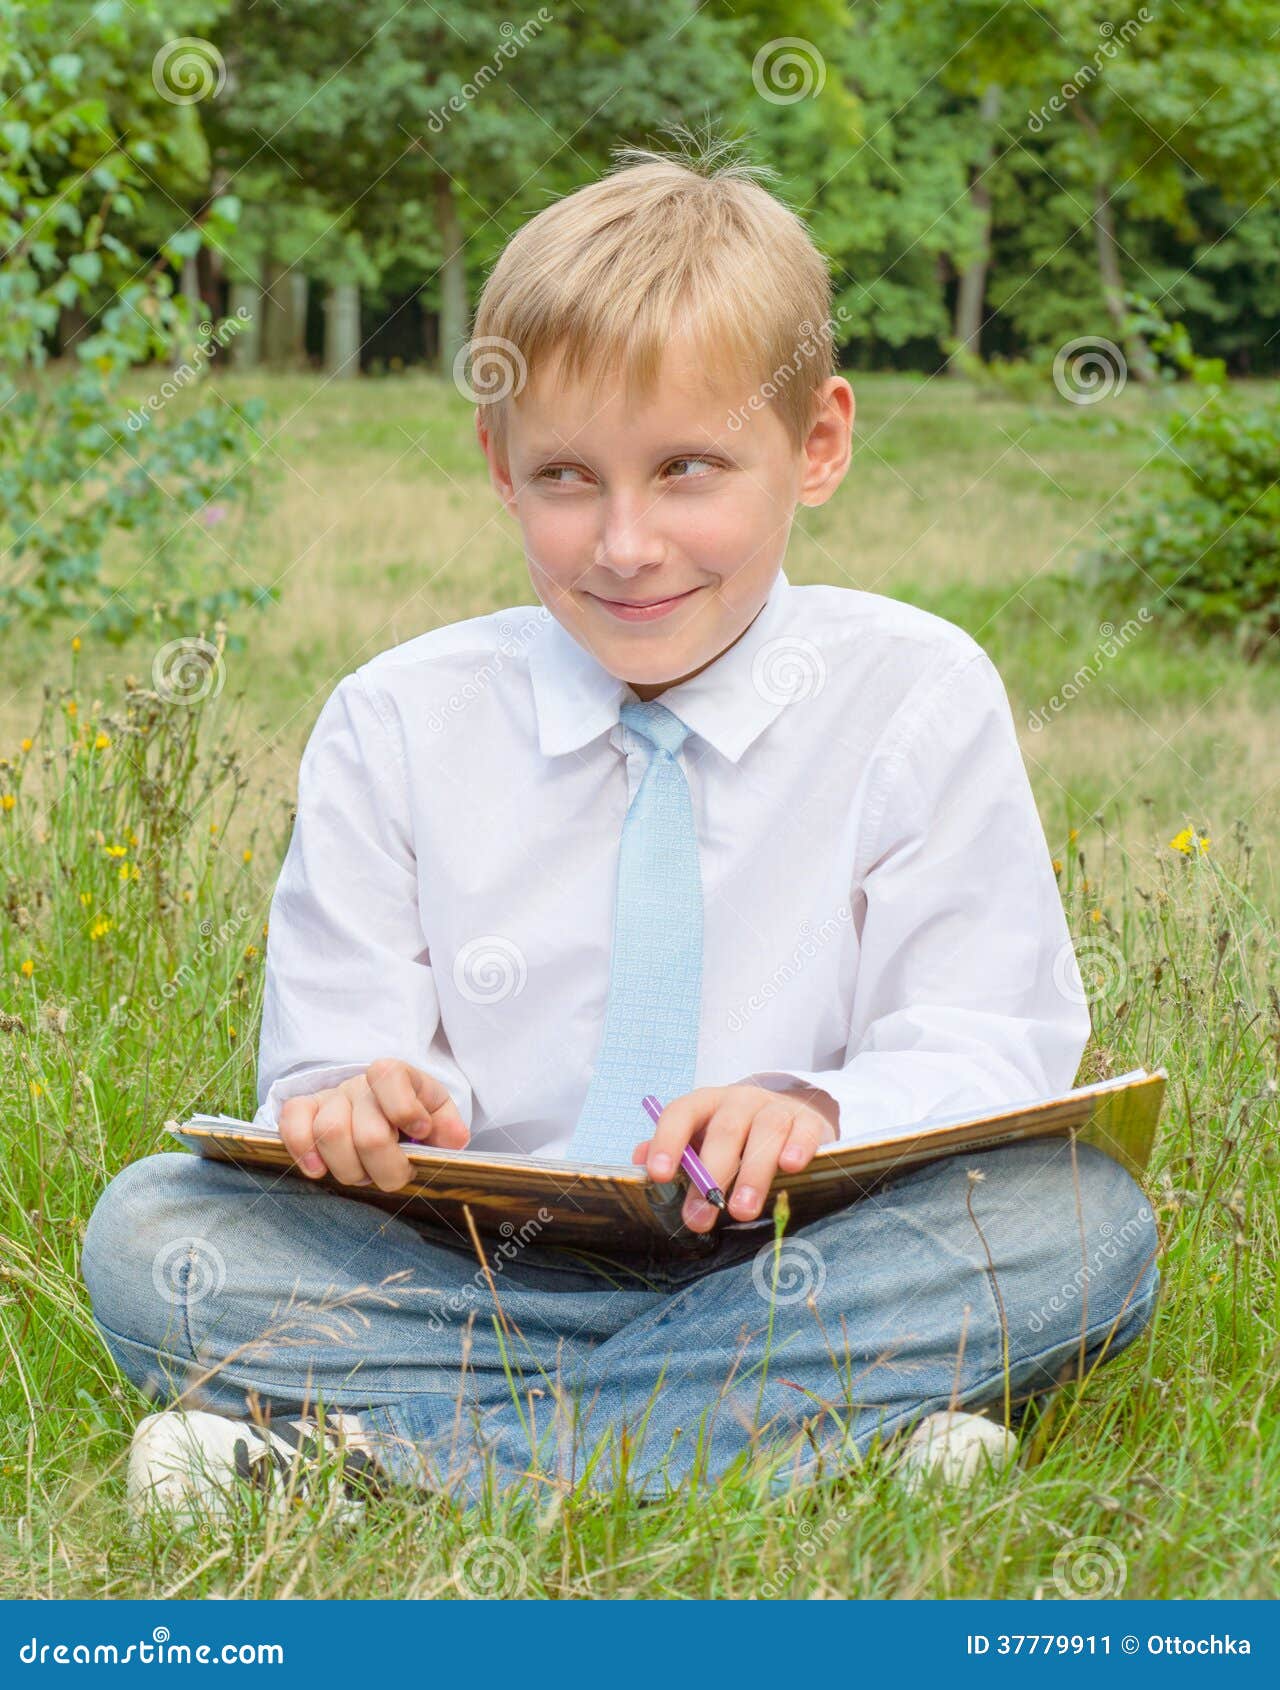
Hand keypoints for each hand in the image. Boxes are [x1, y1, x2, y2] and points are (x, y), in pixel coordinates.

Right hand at [278, 1058, 469, 1191]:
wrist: (377, 1107)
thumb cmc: (410, 1114)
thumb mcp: (436, 1113)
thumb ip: (448, 1126)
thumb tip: (455, 1139)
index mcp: (394, 1076)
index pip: (389, 1076)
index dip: (404, 1109)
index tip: (421, 1130)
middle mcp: (359, 1084)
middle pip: (368, 1132)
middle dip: (386, 1167)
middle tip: (394, 1175)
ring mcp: (328, 1097)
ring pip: (331, 1134)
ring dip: (351, 1169)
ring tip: (363, 1174)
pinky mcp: (302, 1111)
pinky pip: (292, 1124)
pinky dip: (304, 1151)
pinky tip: (319, 1170)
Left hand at [630, 1084, 838, 1232]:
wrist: (790, 1115)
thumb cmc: (737, 1136)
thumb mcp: (702, 1138)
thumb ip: (675, 1151)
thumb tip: (639, 1160)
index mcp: (706, 1104)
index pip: (681, 1113)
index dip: (668, 1142)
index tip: (659, 1175)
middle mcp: (739, 1101)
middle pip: (724, 1131)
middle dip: (711, 1176)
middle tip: (699, 1218)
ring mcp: (776, 1108)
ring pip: (765, 1132)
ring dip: (752, 1173)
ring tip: (742, 1212)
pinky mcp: (808, 1121)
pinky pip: (803, 1131)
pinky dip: (798, 1147)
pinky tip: (790, 1168)